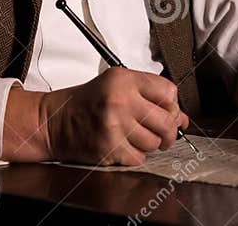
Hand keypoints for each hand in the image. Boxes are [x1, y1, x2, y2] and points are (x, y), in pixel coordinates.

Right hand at [38, 67, 188, 164]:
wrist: (55, 121)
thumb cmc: (88, 102)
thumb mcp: (117, 86)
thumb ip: (151, 96)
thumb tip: (183, 119)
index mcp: (124, 79)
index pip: (169, 91)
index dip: (172, 105)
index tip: (167, 111)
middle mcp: (120, 100)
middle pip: (167, 120)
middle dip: (169, 130)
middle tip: (161, 132)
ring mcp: (114, 125)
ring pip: (155, 142)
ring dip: (149, 144)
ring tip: (134, 136)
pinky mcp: (109, 148)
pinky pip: (139, 158)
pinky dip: (135, 156)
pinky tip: (123, 146)